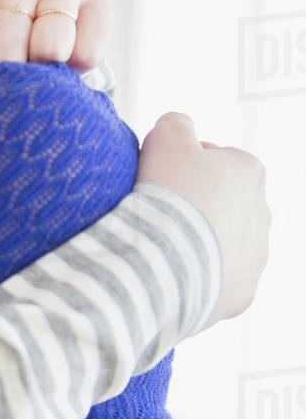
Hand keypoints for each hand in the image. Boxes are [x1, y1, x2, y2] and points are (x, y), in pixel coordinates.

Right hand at [137, 113, 270, 328]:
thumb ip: (175, 125)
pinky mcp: (241, 293)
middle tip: (157, 217)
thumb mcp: (165, 138)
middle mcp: (262, 213)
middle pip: (221, 206)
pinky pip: (215, 283)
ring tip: (160, 249)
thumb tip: (176, 125)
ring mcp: (254, 257)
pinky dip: (194, 280)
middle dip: (194, 210)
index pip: (216, 162)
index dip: (182, 169)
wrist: (163, 260)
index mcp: (249, 172)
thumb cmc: (167, 198)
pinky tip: (169, 275)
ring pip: (221, 246)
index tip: (159, 181)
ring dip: (195, 246)